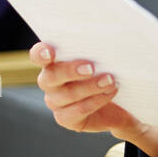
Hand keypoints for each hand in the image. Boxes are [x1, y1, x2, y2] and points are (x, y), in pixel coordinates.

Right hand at [30, 42, 157, 156]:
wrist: (119, 104)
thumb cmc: (107, 72)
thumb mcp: (101, 59)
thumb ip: (94, 50)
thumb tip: (105, 37)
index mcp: (52, 62)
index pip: (38, 55)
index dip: (40, 53)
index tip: (50, 52)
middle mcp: (49, 82)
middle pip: (50, 76)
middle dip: (70, 71)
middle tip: (91, 67)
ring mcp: (55, 102)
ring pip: (67, 94)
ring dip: (90, 86)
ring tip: (110, 80)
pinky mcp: (65, 118)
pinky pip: (78, 110)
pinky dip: (96, 100)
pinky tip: (110, 92)